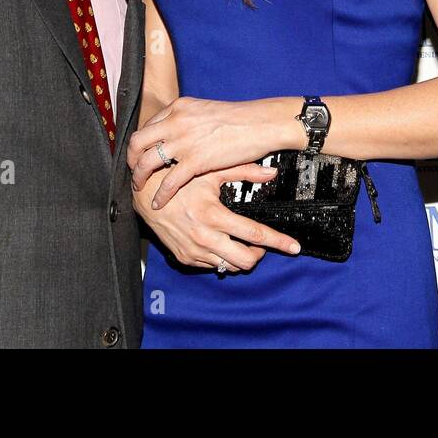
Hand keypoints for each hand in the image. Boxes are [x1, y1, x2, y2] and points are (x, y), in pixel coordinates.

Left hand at [127, 95, 300, 206]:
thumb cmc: (241, 119)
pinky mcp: (195, 160)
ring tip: (140, 189)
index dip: (142, 143)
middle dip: (131, 159)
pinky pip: (168, 182)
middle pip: (137, 141)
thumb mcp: (207, 111)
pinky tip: (159, 203)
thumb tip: (180, 130)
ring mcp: (183, 141)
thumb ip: (189, 119)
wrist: (262, 123)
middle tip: (134, 172)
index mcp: (179, 107)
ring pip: (145, 162)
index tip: (141, 154)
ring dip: (139, 178)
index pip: (148, 125)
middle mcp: (175, 121)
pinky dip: (160, 195)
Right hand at [132, 164, 301, 270]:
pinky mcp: (184, 257)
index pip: (254, 234)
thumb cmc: (179, 178)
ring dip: (241, 257)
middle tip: (262, 245)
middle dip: (259, 255)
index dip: (278, 242)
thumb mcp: (211, 171)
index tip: (294, 247)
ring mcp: (193, 250)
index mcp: (213, 215)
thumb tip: (271, 172)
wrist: (144, 194)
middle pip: (244, 260)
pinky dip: (221, 257)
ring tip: (242, 242)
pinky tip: (220, 242)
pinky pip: (211, 266)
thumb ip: (243, 171)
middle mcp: (204, 237)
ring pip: (229, 266)